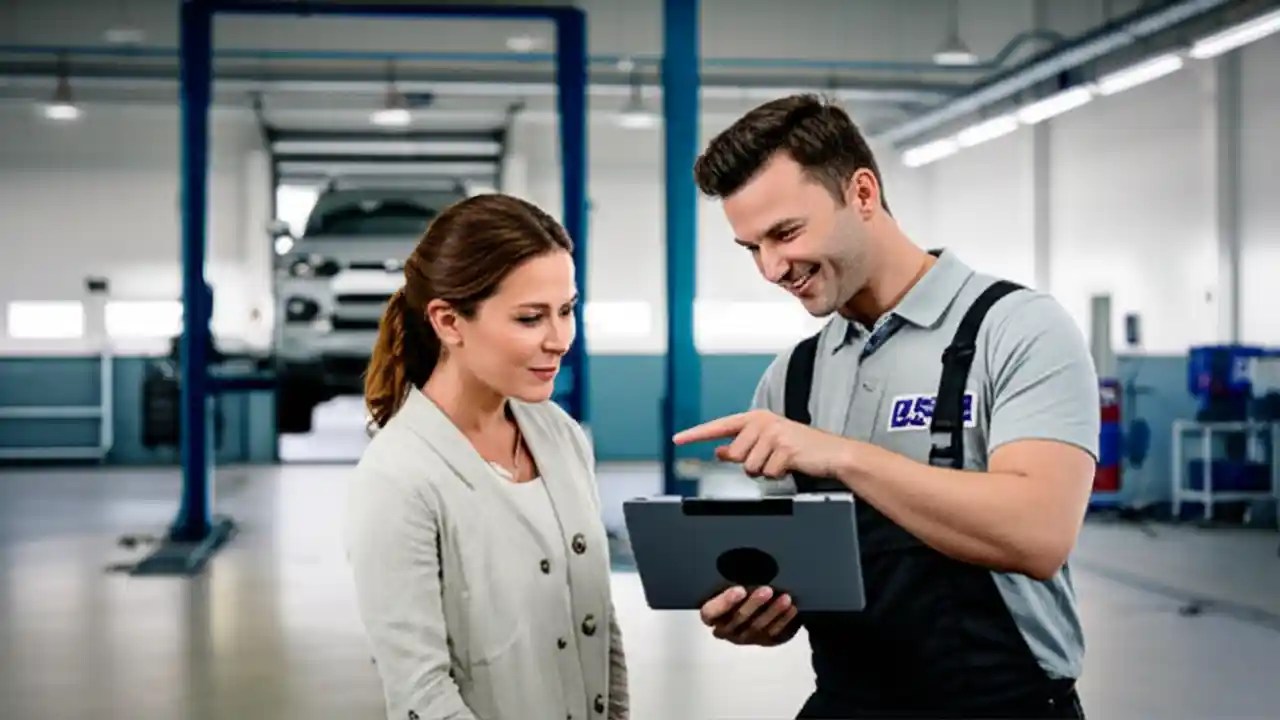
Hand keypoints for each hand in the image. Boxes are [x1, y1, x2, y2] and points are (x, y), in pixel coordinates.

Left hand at [673, 409, 851, 480]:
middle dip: (749, 464)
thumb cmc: (801, 449)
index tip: (677, 439)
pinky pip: (767, 474)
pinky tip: (790, 465)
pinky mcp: (784, 448)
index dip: (697, 434)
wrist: (832, 453)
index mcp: (756, 418)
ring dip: (764, 471)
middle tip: (770, 459)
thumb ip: (742, 445)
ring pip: (749, 467)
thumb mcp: (768, 444)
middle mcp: (762, 422)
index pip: (720, 426)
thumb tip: (719, 451)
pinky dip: (778, 476)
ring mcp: (773, 434)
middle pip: (734, 455)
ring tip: (782, 461)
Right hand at [700, 585, 798, 645]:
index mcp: (712, 614)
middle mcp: (725, 629)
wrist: (753, 604)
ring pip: (757, 627)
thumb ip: (730, 577)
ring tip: (785, 598)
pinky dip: (783, 621)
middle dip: (754, 604)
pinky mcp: (762, 640)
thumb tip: (744, 560)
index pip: (710, 612)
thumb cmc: (736, 587)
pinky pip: (773, 634)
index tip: (739, 589)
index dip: (724, 603)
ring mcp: (744, 637)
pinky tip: (791, 609)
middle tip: (767, 590)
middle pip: (737, 619)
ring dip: (772, 612)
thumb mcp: (728, 581)